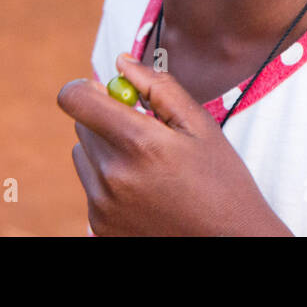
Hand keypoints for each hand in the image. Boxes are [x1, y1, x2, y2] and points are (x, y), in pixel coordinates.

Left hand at [56, 53, 292, 235]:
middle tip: (145, 132)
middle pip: (82, 125)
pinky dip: (109, 182)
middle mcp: (113, 176)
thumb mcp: (200, 126)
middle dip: (106, 120)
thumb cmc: (221, 180)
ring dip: (105, 151)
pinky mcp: (100, 227)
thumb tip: (120, 62)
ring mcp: (103, 206)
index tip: (102, 90)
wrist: (230, 244)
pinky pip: (90, 187)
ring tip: (148, 167)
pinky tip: (146, 194)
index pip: (76, 99)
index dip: (84, 87)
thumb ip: (158, 87)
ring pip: (83, 155)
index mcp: (139, 143)